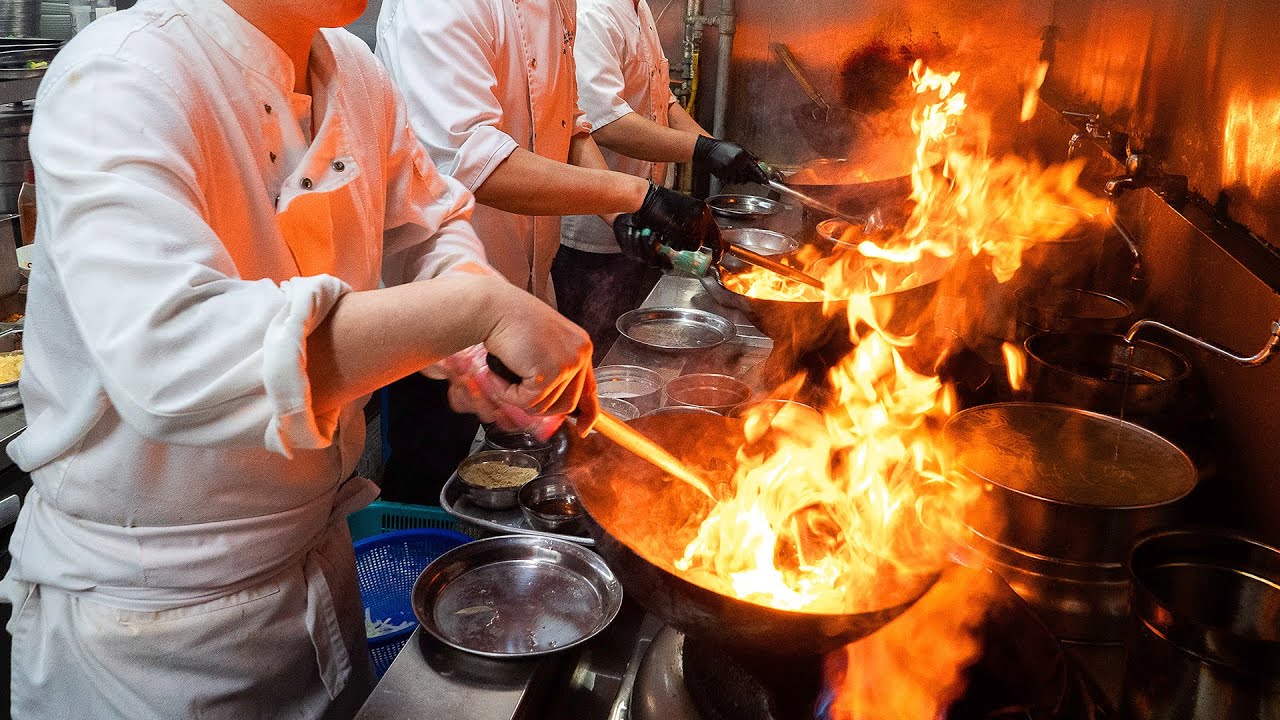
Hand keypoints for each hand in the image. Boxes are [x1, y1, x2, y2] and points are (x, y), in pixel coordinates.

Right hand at [483, 285, 599, 433]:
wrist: (494, 309)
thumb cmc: (511, 322)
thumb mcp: (544, 346)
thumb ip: (556, 369)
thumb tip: (560, 403)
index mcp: (581, 347)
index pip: (590, 389)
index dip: (588, 413)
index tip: (584, 428)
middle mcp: (580, 354)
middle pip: (567, 405)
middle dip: (539, 405)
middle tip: (517, 389)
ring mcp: (568, 363)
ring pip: (546, 407)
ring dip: (520, 398)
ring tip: (506, 376)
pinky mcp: (551, 372)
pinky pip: (529, 401)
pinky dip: (509, 394)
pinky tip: (501, 375)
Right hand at [630, 184, 723, 261]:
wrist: (647, 197)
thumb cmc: (660, 205)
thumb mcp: (684, 213)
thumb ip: (696, 227)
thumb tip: (707, 242)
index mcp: (703, 209)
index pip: (716, 232)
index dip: (718, 247)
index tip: (719, 257)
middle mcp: (702, 214)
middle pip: (704, 241)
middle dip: (690, 242)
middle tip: (676, 235)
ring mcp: (694, 220)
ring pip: (694, 245)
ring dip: (681, 242)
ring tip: (670, 230)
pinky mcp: (684, 226)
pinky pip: (684, 244)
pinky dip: (674, 242)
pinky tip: (667, 230)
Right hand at [693, 136, 769, 185]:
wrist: (708, 150)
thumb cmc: (723, 148)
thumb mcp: (738, 148)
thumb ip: (749, 156)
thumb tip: (758, 163)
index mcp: (742, 155)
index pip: (755, 168)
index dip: (761, 176)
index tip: (765, 181)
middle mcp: (737, 163)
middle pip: (745, 178)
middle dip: (744, 178)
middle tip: (739, 173)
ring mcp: (729, 169)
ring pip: (737, 181)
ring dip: (734, 178)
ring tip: (730, 170)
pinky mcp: (722, 174)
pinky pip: (728, 181)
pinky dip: (727, 178)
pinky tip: (724, 171)